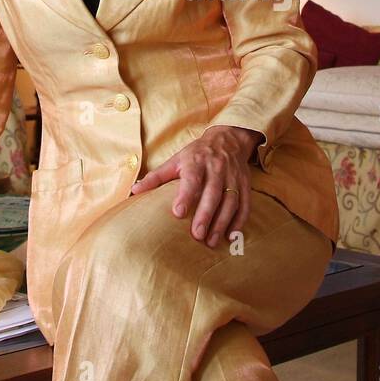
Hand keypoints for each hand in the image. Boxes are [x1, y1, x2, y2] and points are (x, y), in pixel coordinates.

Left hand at [127, 125, 259, 248]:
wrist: (228, 139)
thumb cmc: (197, 154)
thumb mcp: (176, 160)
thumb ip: (156, 177)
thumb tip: (134, 191)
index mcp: (197, 161)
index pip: (192, 179)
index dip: (186, 195)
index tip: (178, 212)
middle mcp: (217, 168)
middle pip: (213, 193)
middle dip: (206, 215)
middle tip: (197, 235)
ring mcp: (233, 176)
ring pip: (230, 201)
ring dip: (222, 222)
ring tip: (211, 241)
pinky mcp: (245, 184)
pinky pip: (245, 204)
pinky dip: (239, 220)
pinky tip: (231, 235)